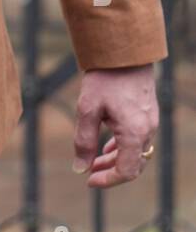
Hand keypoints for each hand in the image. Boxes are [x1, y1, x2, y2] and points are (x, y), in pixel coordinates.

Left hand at [72, 64, 158, 187]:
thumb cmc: (104, 78)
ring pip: (136, 152)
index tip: (89, 180)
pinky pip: (139, 139)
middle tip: (88, 171)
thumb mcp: (87, 110)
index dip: (108, 180)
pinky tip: (107, 144)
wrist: (123, 51)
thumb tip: (80, 168)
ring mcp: (150, 122)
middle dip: (110, 171)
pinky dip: (123, 147)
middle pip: (134, 165)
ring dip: (116, 159)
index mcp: (134, 133)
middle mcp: (147, 130)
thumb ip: (84, 141)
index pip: (127, 171)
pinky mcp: (148, 113)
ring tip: (94, 159)